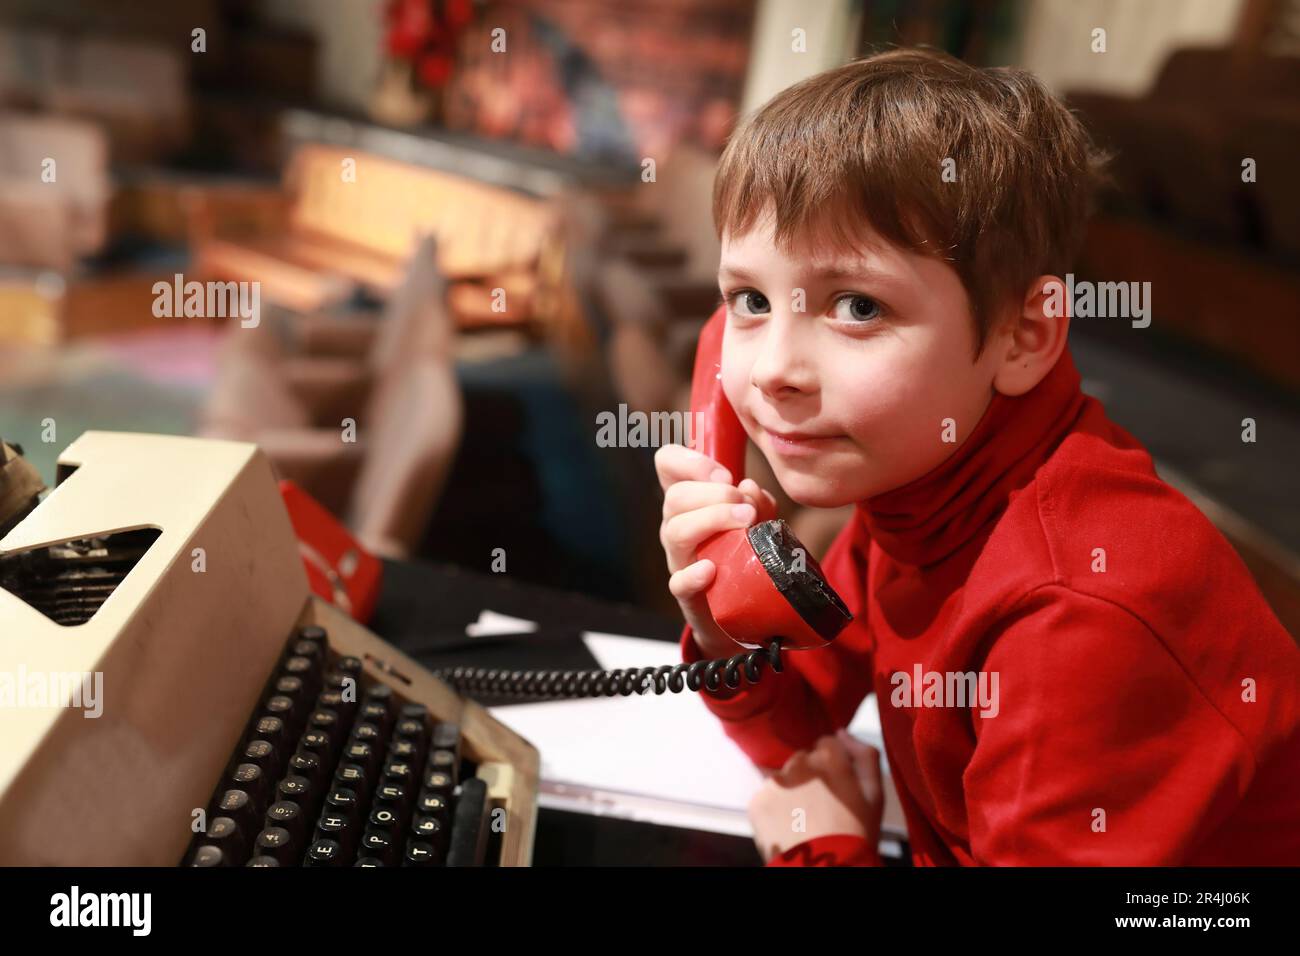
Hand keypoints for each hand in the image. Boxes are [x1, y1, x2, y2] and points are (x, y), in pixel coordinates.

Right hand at [654, 443, 777, 658]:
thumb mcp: (757, 521)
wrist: (739, 612)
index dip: (689, 461)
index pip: (666, 464)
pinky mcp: (686, 593)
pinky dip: (694, 574)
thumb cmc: (743, 555)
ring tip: (745, 523)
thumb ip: (757, 502)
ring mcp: (678, 559)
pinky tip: (712, 569)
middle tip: (746, 507)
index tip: (723, 473)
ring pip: (676, 531)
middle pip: (675, 497)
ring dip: (713, 520)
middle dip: (715, 494)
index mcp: (689, 502)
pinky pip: (679, 582)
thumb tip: (750, 489)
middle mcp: (676, 525)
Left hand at [748, 730, 882, 861]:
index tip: (838, 789)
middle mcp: (798, 763)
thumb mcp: (876, 793)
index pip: (827, 745)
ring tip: (805, 819)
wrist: (827, 868)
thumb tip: (842, 732)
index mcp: (829, 756)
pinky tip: (790, 826)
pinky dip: (775, 809)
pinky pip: (766, 798)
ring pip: (784, 779)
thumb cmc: (857, 833)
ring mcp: (774, 782)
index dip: (834, 767)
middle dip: (811, 777)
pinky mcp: (757, 802)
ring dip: (792, 791)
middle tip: (822, 806)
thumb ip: (865, 754)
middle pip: (803, 761)